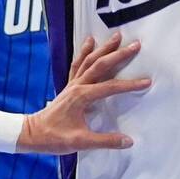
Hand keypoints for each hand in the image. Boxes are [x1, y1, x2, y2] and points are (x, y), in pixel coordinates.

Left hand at [19, 32, 148, 152]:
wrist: (32, 133)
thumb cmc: (54, 138)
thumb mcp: (80, 142)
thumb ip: (105, 141)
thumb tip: (129, 141)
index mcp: (82, 97)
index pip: (111, 87)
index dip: (130, 85)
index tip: (146, 81)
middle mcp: (77, 85)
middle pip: (101, 65)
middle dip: (119, 54)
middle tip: (135, 45)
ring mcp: (72, 84)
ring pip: (90, 60)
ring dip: (104, 48)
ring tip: (117, 36)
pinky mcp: (69, 86)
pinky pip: (78, 64)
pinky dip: (85, 51)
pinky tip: (90, 41)